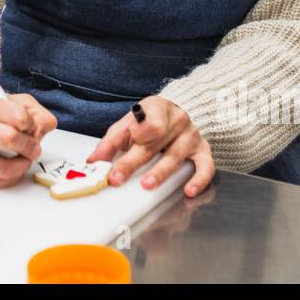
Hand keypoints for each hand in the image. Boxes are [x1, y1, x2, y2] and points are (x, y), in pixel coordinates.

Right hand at [0, 92, 56, 188]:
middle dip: (29, 146)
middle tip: (33, 146)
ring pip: (5, 169)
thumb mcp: (10, 100)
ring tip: (22, 157)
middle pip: (10, 140)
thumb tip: (44, 128)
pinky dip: (11, 176)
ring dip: (22, 165)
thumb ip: (34, 112)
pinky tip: (9, 164)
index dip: (31, 124)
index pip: (18, 117)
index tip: (29, 125)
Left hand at [87, 96, 213, 198]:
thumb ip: (112, 140)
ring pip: (176, 156)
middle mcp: (177, 120)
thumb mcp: (129, 122)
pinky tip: (188, 191)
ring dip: (161, 172)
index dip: (136, 136)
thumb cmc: (150, 119)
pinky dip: (199, 179)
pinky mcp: (202, 150)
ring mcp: (191, 136)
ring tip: (147, 185)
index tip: (121, 150)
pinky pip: (205, 166)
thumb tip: (93, 160)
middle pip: (154, 143)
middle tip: (118, 178)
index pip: (147, 123)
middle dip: (133, 163)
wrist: (178, 110)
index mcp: (157, 108)